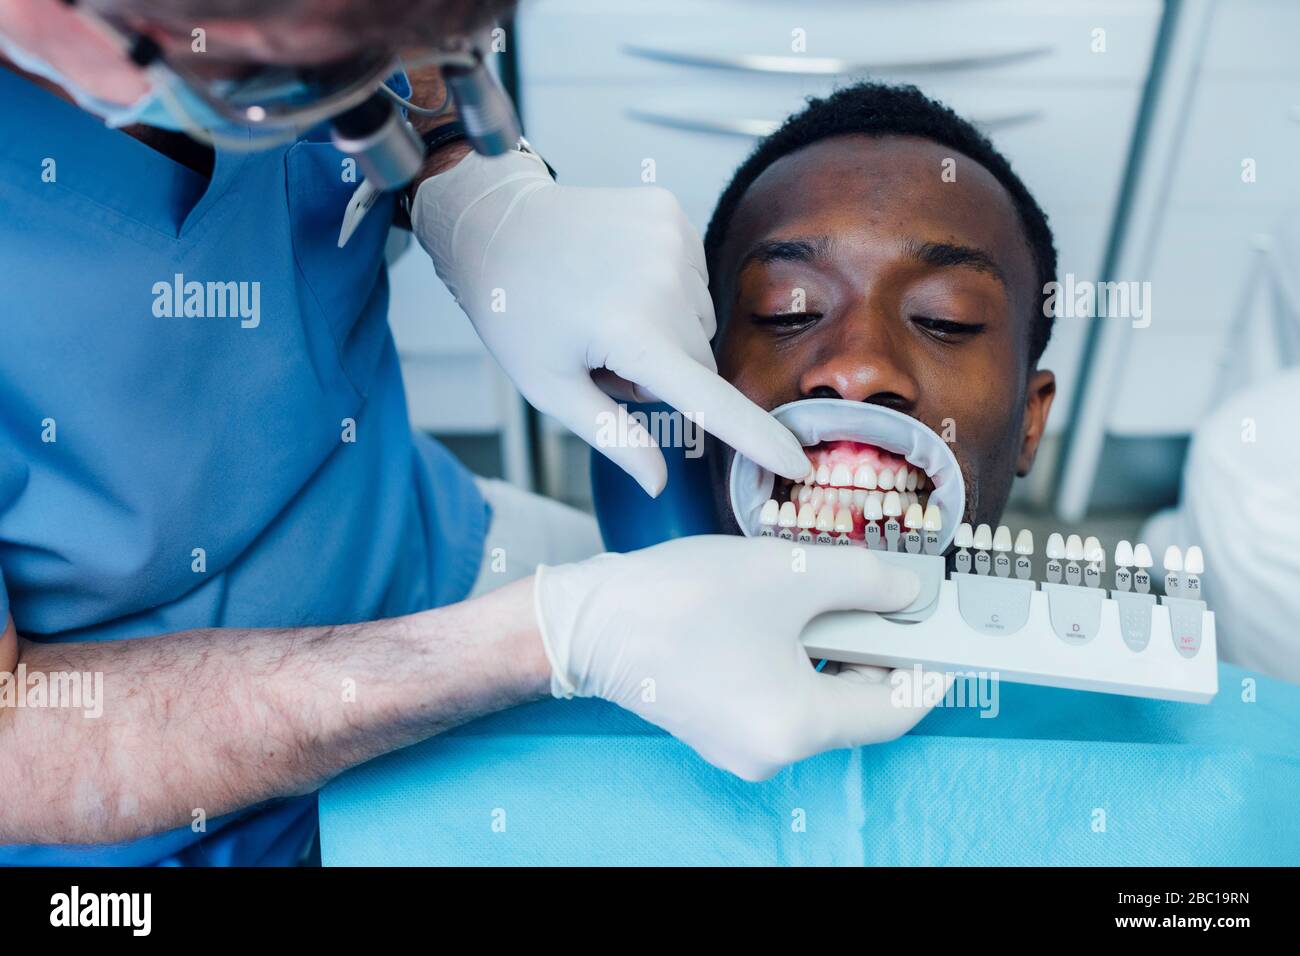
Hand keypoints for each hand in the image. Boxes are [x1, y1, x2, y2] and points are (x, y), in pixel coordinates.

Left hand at [411, 151, 810, 495]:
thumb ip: (612, 436)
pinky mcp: (671, 212)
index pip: (709, 398)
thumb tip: (658, 483)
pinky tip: (623, 275)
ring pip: (698, 320)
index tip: (796, 459)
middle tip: (606, 351)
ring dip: (667, 328)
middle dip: (665, 371)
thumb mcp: (551, 387)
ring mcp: (671, 239)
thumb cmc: (516, 313)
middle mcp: (662, 282)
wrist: (496, 225)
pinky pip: (693, 276)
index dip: (755, 436)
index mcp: (631, 333)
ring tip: (611, 309)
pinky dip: (667, 286)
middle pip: (700, 362)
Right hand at [532, 536, 941, 780]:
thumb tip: (912, 591)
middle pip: (856, 704)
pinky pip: (781, 696)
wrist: (586, 620)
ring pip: (818, 697)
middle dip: (877, 647)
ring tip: (827, 593)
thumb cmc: (679, 600)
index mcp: (796, 728)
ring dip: (834, 647)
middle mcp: (772, 753)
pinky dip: (797, 656)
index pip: (895, 711)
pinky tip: (786, 613)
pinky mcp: (718, 727)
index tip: (949, 633)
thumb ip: (869, 580)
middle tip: (887, 595)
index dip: (930, 668)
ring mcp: (741, 746)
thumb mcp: (791, 573)